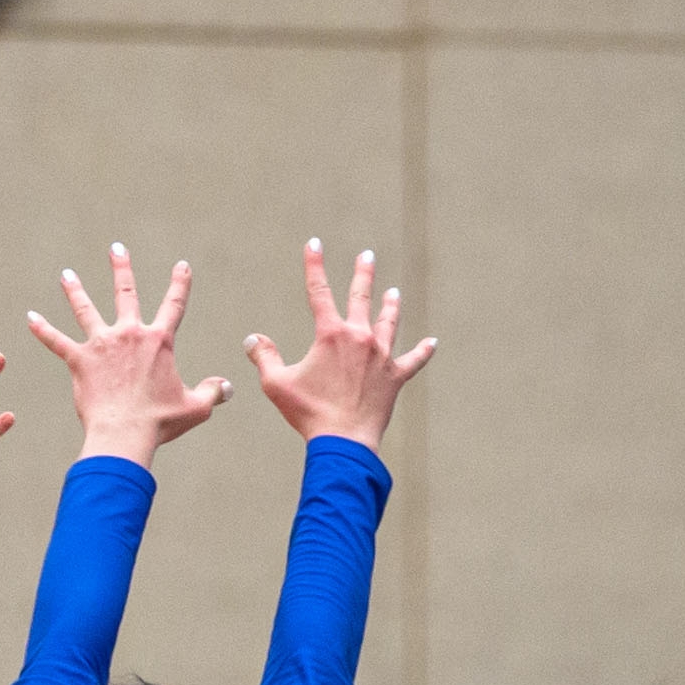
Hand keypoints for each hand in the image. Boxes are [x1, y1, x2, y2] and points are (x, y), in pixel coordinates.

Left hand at [28, 244, 231, 466]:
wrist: (125, 433)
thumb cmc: (160, 421)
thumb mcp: (195, 408)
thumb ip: (212, 393)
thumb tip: (226, 387)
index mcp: (158, 342)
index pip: (174, 305)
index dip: (180, 284)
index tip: (182, 266)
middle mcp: (129, 335)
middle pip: (126, 294)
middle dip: (121, 268)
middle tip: (116, 249)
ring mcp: (102, 345)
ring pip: (86, 309)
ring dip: (75, 290)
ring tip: (67, 275)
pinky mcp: (79, 361)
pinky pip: (56, 341)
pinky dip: (42, 330)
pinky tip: (30, 318)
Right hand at [244, 241, 435, 448]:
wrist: (344, 441)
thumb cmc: (310, 413)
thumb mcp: (277, 384)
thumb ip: (264, 357)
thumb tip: (251, 339)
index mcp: (330, 335)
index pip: (318, 290)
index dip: (314, 264)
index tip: (315, 243)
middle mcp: (359, 337)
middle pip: (361, 297)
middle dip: (363, 273)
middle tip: (367, 256)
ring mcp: (381, 356)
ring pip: (390, 322)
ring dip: (391, 306)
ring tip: (394, 293)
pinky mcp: (395, 377)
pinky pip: (414, 360)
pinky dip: (423, 351)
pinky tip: (432, 343)